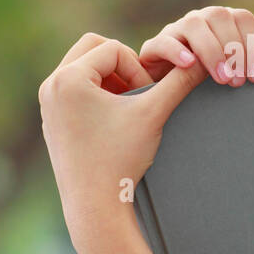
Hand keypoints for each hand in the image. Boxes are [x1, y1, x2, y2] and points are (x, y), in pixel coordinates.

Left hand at [39, 33, 207, 239]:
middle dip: (121, 65)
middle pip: (92, 47)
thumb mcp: (153, 114)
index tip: (146, 97)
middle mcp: (51, 85)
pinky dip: (97, 94)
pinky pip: (75, 88)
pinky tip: (113, 122)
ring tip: (127, 107)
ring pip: (84, 67)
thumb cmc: (121, 159)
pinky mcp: (52, 119)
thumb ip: (180, 81)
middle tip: (136, 93)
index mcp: (68, 78)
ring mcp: (48, 104)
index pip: (113, 48)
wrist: (95, 206)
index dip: (138, 68)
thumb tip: (205, 59)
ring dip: (110, 78)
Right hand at [137, 7, 253, 86]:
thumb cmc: (218, 83)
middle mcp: (201, 21)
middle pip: (219, 16)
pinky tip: (189, 65)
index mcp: (225, 23)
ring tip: (222, 78)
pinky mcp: (154, 47)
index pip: (243, 18)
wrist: (175, 99)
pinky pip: (163, 41)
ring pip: (193, 24)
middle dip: (234, 49)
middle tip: (240, 81)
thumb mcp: (246, 68)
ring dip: (211, 50)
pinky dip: (176, 51)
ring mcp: (176, 31)